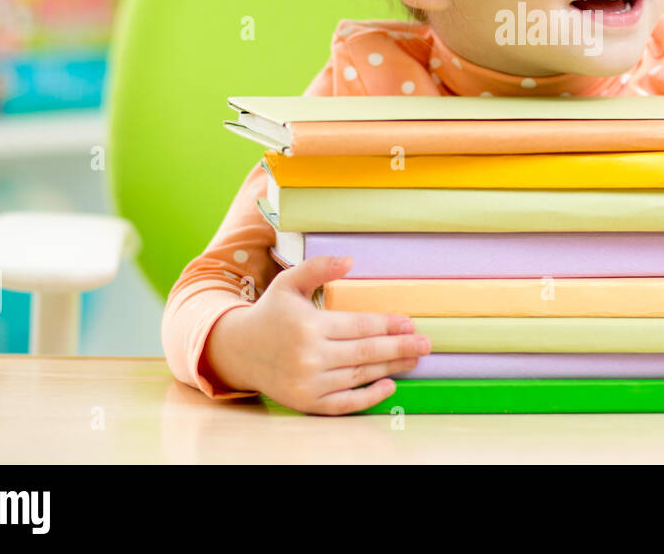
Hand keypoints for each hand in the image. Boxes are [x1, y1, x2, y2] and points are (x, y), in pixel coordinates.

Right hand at [203, 255, 430, 414]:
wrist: (238, 351)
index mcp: (307, 326)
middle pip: (365, 353)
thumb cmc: (271, 313)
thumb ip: (319, 267)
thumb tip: (350, 260)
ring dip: (391, 368)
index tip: (410, 324)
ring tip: (413, 359)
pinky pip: (345, 403)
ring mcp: (307, 383)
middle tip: (426, 344)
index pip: (358, 326)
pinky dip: (369, 397)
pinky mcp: (306, 402)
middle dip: (399, 348)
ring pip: (359, 376)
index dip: (387, 325)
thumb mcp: (290, 282)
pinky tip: (389, 385)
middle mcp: (308, 357)